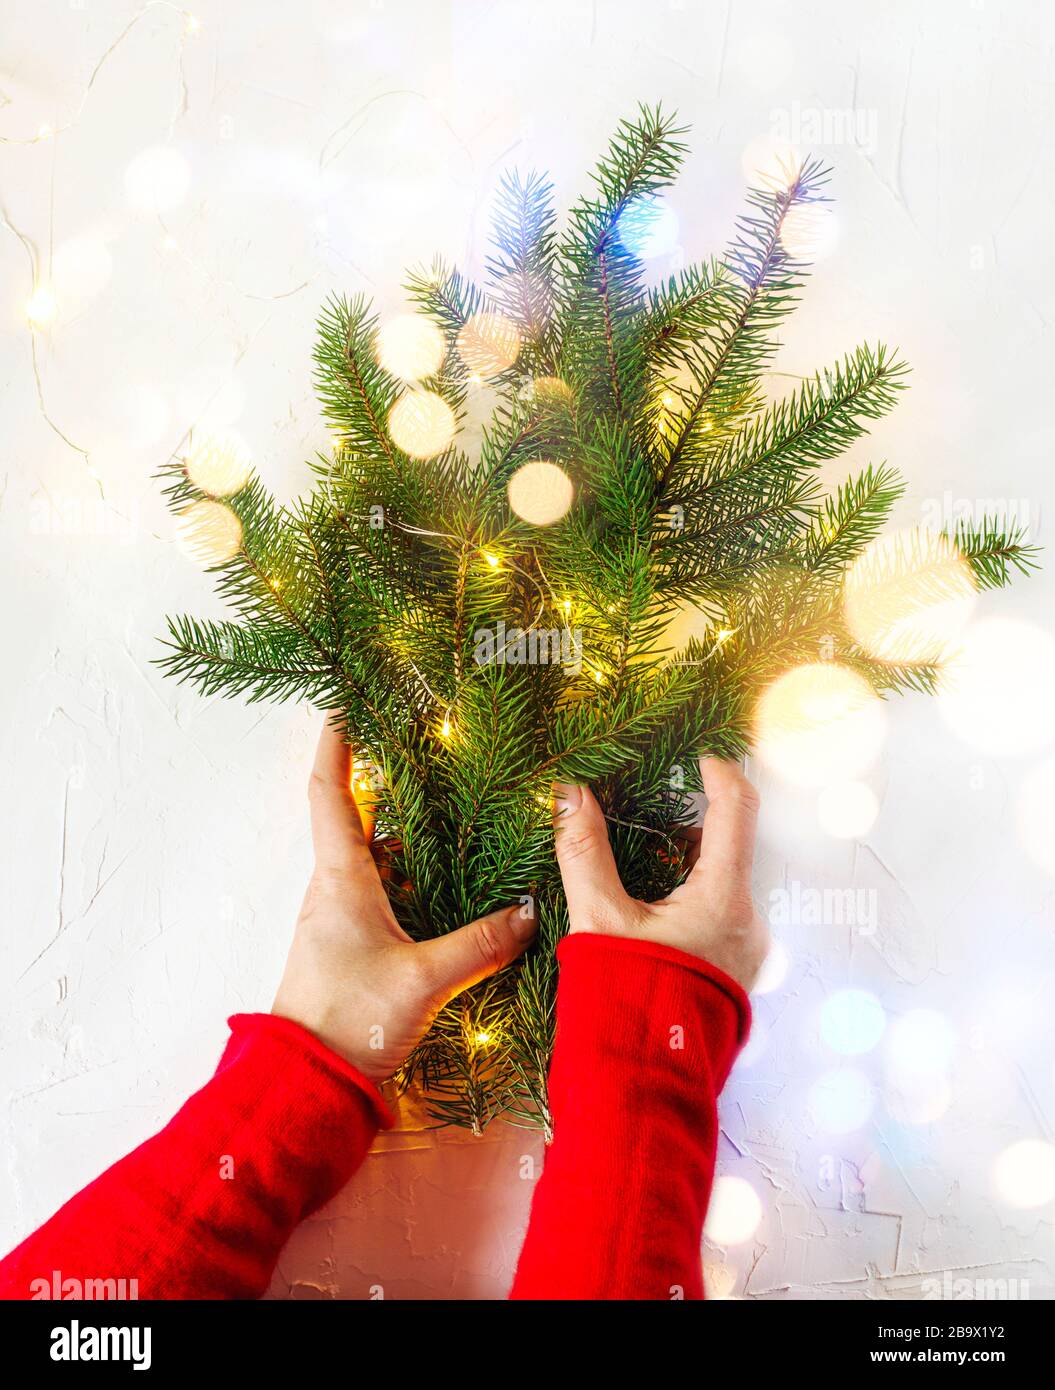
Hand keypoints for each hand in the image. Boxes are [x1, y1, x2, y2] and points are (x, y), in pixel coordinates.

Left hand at [273, 722, 535, 1081]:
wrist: (308, 1088)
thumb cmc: (348, 1023)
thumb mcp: (423, 980)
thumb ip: (481, 945)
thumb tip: (531, 913)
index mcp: (341, 880)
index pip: (331, 793)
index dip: (335, 745)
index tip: (343, 704)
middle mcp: (335, 892)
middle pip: (359, 821)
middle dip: (389, 786)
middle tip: (428, 755)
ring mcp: (342, 922)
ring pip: (378, 863)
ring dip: (408, 840)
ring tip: (457, 819)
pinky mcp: (355, 951)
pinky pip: (387, 899)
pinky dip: (415, 883)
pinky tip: (454, 891)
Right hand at [552, 757, 768, 990]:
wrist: (640, 1086)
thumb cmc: (622, 1002)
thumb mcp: (596, 919)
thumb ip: (583, 850)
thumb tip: (567, 791)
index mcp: (724, 899)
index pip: (737, 808)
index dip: (719, 770)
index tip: (697, 753)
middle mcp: (749, 922)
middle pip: (728, 848)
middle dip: (688, 825)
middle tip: (649, 811)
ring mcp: (748, 951)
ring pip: (722, 885)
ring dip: (687, 866)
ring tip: (642, 863)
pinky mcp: (737, 974)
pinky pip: (719, 917)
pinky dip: (690, 899)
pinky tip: (651, 912)